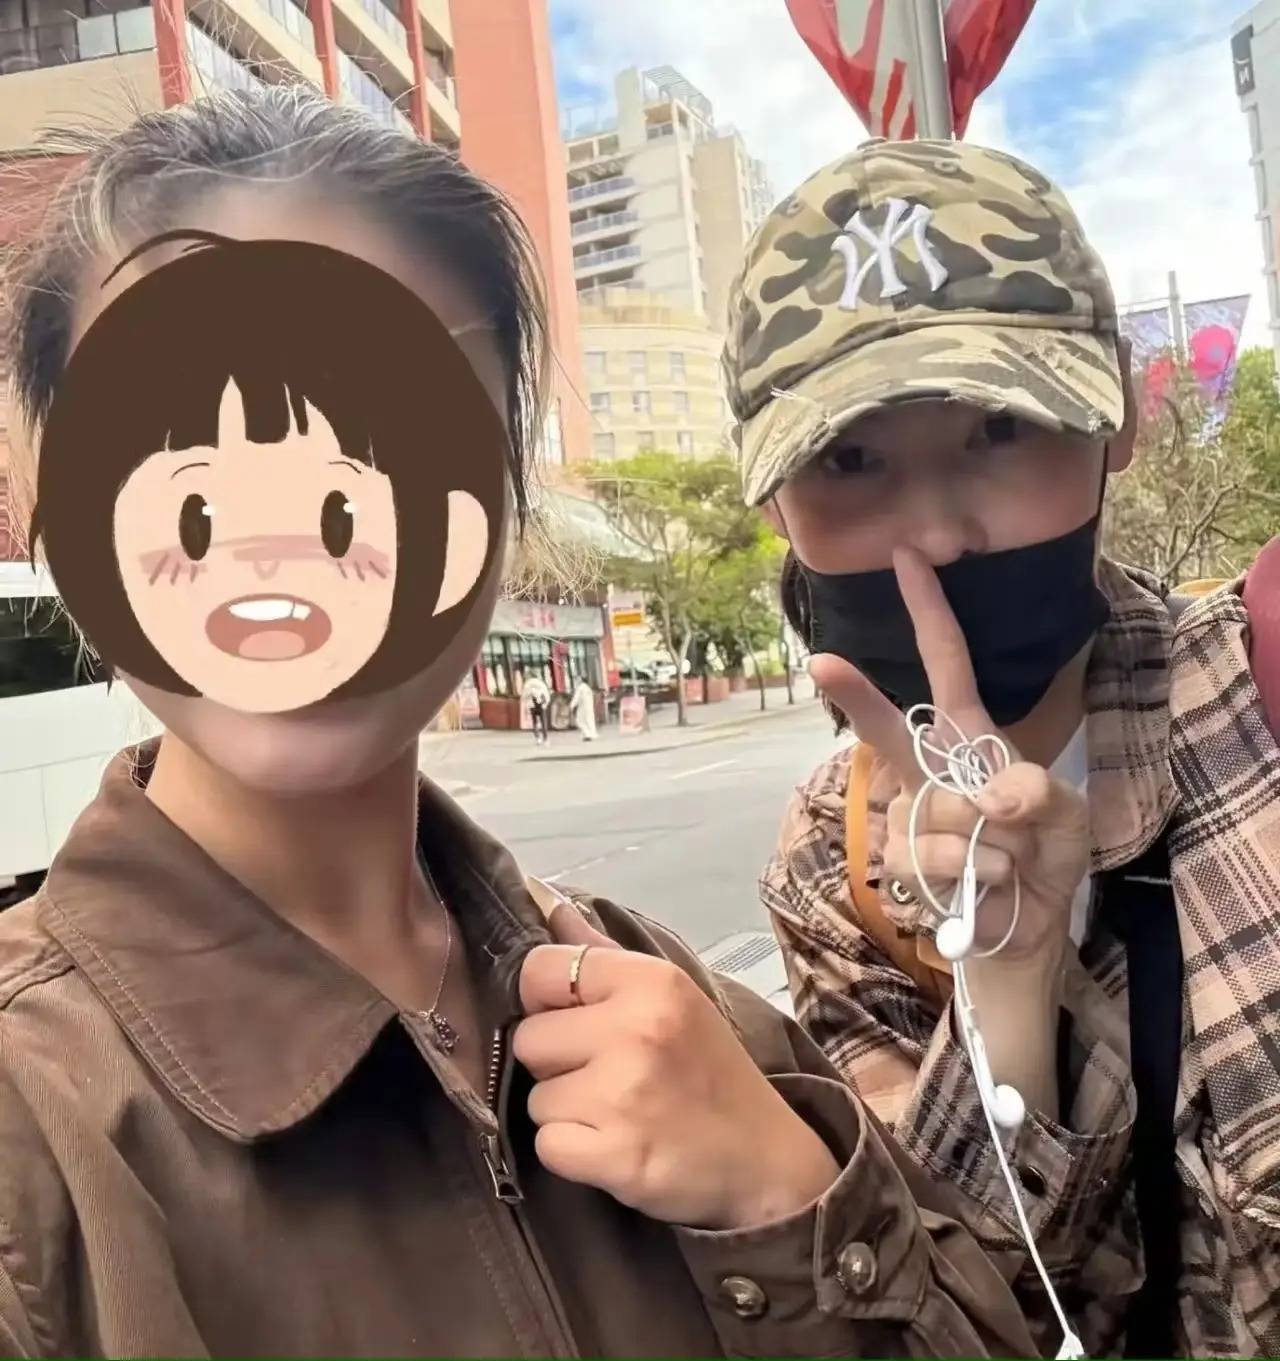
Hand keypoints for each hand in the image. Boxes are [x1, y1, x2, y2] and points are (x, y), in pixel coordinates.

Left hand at [514, 901, 839, 1229]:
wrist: (764, 1160)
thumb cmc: (710, 1071)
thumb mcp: (672, 998)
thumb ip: (604, 955)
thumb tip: (550, 906)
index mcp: (650, 981)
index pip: (539, 970)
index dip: (544, 1001)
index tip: (575, 1021)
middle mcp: (635, 1028)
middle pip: (528, 1038)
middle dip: (555, 1062)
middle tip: (606, 1076)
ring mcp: (623, 1093)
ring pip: (535, 1098)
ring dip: (566, 1112)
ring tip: (617, 1113)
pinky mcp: (615, 1154)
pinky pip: (548, 1146)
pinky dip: (573, 1154)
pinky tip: (614, 1147)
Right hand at [810, 548, 1088, 969]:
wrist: (1026, 927)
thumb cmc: (1043, 854)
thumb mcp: (1064, 815)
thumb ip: (1036, 794)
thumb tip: (990, 796)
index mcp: (967, 735)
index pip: (946, 663)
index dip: (929, 610)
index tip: (909, 556)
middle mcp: (927, 767)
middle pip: (885, 726)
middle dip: (857, 696)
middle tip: (823, 663)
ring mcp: (908, 814)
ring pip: (940, 810)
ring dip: (995, 839)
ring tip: (1013, 859)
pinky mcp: (900, 862)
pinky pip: (933, 856)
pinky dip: (981, 871)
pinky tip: (992, 883)